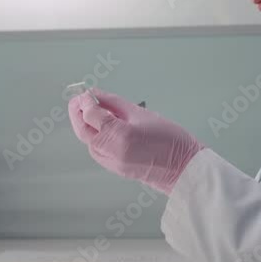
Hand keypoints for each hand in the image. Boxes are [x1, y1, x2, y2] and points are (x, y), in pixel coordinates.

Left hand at [68, 88, 204, 193]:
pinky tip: (105, 125)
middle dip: (78, 112)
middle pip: (82, 129)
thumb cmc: (170, 141)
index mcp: (118, 135)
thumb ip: (114, 103)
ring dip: (86, 123)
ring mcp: (110, 162)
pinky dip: (95, 134)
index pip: (89, 114)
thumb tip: (96, 95)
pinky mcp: (113, 168)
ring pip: (87, 139)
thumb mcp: (141, 113)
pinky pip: (97, 147)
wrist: (182, 169)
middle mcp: (109, 151)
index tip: (86, 92)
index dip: (85, 100)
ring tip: (95, 109)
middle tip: (80, 99)